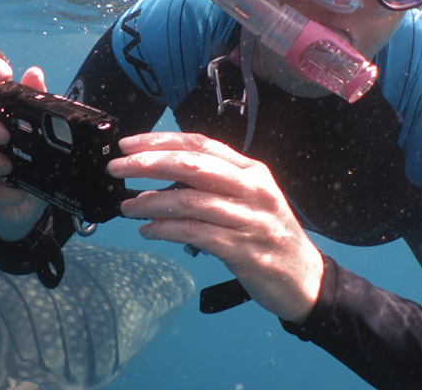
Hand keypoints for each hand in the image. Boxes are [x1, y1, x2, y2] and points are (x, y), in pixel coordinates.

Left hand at [108, 132, 323, 322]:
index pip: (201, 144)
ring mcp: (250, 220)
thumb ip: (212, 184)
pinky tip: (148, 230)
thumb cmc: (268, 235)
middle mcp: (253, 190)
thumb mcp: (248, 199)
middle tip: (116, 168)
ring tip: (126, 207)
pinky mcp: (245, 250)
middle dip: (149, 164)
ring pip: (191, 201)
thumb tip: (160, 174)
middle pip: (193, 166)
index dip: (161, 141)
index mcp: (251, 171)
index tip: (128, 144)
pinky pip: (196, 234)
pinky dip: (166, 230)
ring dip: (151, 203)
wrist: (305, 279)